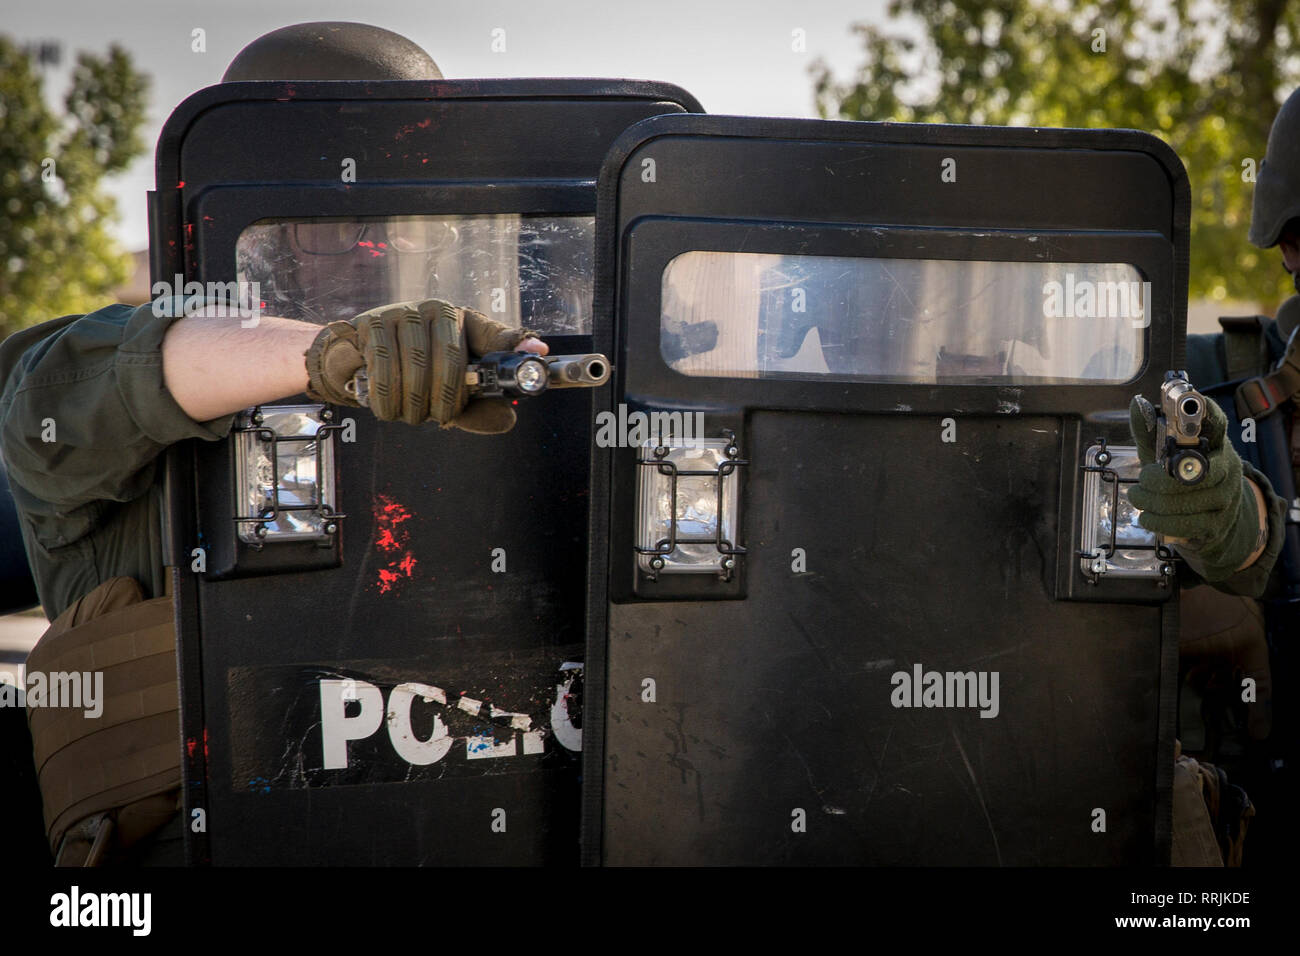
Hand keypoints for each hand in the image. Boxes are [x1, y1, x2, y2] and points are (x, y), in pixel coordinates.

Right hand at [304, 299, 546, 432]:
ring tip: (412, 415)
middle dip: (445, 399)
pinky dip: (388, 398)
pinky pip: (384, 365)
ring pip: (416, 364)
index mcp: (465, 322)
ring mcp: (404, 312)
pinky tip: (391, 410)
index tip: (536, 354)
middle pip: (451, 358)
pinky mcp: (374, 322)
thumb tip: (509, 417)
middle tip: (440, 418)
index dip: (513, 344)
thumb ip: (482, 407)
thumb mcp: (454, 393)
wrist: (359, 362)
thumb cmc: (415, 375)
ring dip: (414, 403)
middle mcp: (437, 310)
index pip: (494, 334)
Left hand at [1126, 393, 1263, 579]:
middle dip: (1159, 479)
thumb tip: (1137, 404)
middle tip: (1142, 480)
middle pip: (1194, 470)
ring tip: (1138, 498)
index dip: (1205, 413)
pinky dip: (1160, 521)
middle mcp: (1228, 467)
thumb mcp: (1164, 452)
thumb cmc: (1179, 477)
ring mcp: (1226, 497)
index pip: (1216, 423)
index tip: (1190, 405)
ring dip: (1153, 501)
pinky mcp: (1218, 523)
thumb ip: (1149, 431)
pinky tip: (1147, 517)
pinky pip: (1187, 524)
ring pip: (1187, 500)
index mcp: (1215, 443)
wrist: (1208, 518)